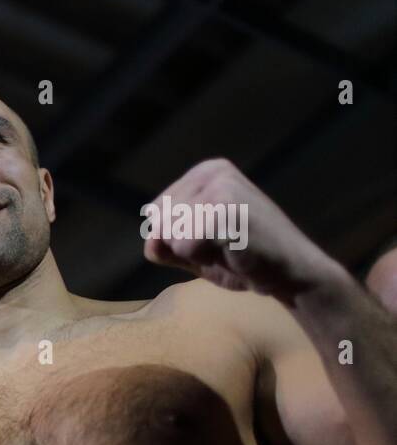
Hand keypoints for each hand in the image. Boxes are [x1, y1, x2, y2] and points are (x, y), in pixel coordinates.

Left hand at [142, 158, 339, 301]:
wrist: (292, 274)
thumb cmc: (242, 261)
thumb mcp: (192, 250)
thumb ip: (162, 243)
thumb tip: (152, 238)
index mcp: (203, 173)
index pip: (154, 214)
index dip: (177, 239)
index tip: (213, 239)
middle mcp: (211, 171)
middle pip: (158, 223)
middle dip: (183, 246)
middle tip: (223, 246)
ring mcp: (220, 186)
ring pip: (168, 234)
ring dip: (195, 253)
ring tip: (229, 248)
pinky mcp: (225, 207)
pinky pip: (183, 246)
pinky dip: (204, 259)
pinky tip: (235, 251)